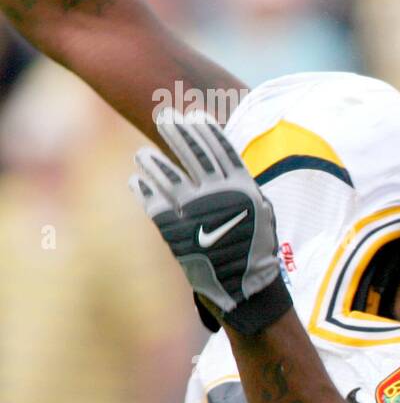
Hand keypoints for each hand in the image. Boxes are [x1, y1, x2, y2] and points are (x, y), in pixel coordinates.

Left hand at [129, 113, 291, 334]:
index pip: (220, 148)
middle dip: (178, 132)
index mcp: (242, 187)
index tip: (193, 115)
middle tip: (165, 117)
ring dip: (153, 162)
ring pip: (167, 175)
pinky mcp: (174, 230)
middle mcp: (217, 194)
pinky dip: (143, 190)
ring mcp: (194, 211)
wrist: (245, 288)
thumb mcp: (260, 212)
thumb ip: (242, 187)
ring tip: (142, 155)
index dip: (205, 129)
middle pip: (193, 153)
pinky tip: (137, 181)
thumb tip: (224, 165)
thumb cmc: (255, 249)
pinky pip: (153, 203)